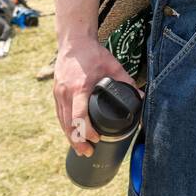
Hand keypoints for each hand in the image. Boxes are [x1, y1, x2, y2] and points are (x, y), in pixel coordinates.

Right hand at [54, 41, 135, 157]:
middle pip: (68, 123)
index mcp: (79, 87)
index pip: (79, 114)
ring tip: (81, 150)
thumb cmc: (93, 53)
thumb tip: (140, 96)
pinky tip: (72, 136)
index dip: (86, 130)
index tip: (96, 138)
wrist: (73, 42)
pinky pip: (59, 114)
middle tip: (88, 153)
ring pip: (62, 121)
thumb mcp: (112, 65)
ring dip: (70, 137)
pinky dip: (66, 127)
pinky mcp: (56, 93)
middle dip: (77, 140)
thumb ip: (126, 81)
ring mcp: (58, 94)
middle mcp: (66, 92)